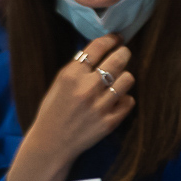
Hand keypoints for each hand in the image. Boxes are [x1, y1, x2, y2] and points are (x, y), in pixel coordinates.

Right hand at [7, 34, 135, 180]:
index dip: (111, 39)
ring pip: (128, 79)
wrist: (51, 143)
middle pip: (118, 59)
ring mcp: (100, 106)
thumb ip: (78, 67)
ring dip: (125, 77)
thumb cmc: (53, 110)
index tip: (117, 38)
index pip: (98, 47)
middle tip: (123, 53)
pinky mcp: (110, 121)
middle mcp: (87, 88)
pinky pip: (129, 101)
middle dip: (123, 53)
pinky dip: (125, 99)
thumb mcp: (59, 83)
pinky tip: (116, 100)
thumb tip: (100, 49)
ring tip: (118, 80)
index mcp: (71, 75)